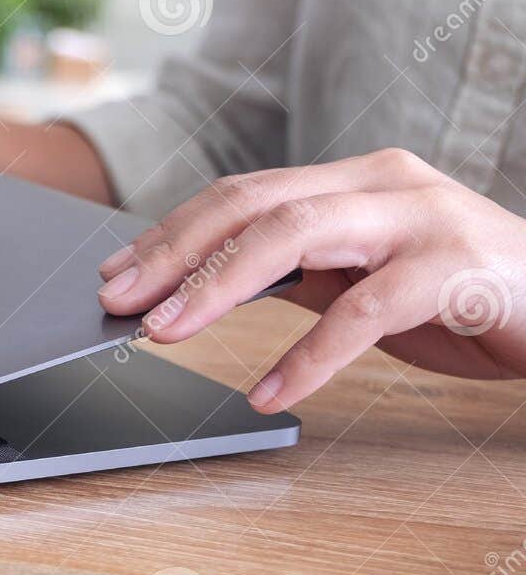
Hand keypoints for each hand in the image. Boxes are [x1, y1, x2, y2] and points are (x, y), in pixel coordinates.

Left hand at [95, 148, 525, 412]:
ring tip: (166, 334)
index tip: (115, 275)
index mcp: (352, 181)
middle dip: (176, 253)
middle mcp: (383, 184)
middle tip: (119, 302)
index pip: (243, 195)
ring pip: (298, 236)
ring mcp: (422, 220)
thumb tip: (198, 291)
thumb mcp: (360, 280)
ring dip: (218, 287)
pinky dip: (307, 357)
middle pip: (255, 206)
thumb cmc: (459, 298)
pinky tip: (266, 392)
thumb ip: (294, 274)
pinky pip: (366, 311)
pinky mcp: (456, 271)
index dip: (170, 233)